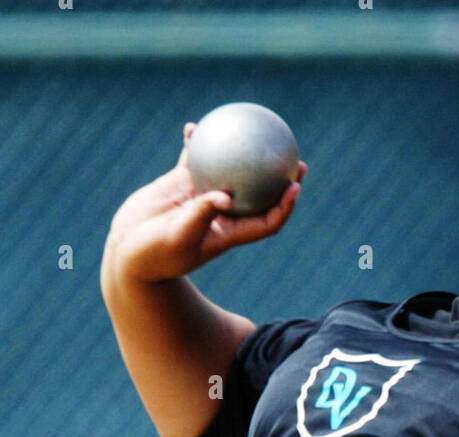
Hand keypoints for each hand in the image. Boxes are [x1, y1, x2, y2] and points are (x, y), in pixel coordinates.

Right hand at [103, 122, 306, 282]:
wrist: (129, 249)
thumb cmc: (156, 254)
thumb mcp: (179, 238)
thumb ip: (201, 216)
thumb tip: (225, 196)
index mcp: (228, 233)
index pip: (266, 222)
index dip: (284, 206)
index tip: (295, 187)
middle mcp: (220, 214)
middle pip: (258, 195)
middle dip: (278, 179)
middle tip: (295, 158)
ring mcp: (201, 197)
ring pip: (229, 171)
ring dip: (244, 154)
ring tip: (255, 128)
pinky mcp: (181, 183)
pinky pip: (193, 159)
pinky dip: (196, 144)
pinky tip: (194, 127)